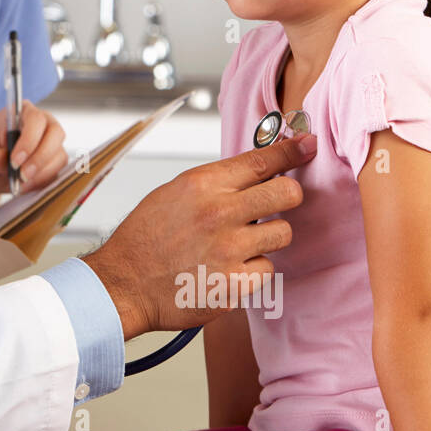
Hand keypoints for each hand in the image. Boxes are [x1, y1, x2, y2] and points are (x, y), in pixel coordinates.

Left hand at [0, 100, 67, 195]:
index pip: (36, 119)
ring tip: (20, 183)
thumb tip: (4, 159)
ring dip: (42, 173)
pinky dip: (42, 182)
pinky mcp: (54, 162)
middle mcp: (43, 124)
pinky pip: (57, 172)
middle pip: (56, 134)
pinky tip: (24, 186)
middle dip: (40, 157)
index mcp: (23, 112)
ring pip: (59, 156)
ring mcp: (51, 143)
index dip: (29, 140)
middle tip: (22, 175)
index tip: (14, 161)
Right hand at [84, 135, 316, 340]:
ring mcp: (230, 249)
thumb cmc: (144, 239)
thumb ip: (215, 183)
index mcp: (202, 185)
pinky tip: (228, 269)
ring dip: (268, 238)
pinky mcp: (235, 283)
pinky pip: (267, 269)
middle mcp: (219, 213)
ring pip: (283, 233)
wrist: (124, 284)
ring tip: (239, 244)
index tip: (307, 146)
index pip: (261, 160)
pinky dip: (252, 270)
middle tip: (277, 203)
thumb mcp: (173, 193)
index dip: (292, 151)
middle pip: (288, 193)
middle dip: (288, 196)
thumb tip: (256, 171)